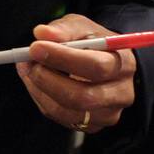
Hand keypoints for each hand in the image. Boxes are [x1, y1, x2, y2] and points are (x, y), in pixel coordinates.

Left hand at [15, 14, 135, 133]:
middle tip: (29, 61)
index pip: (96, 66)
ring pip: (67, 111)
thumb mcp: (83, 27)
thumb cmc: (93, 43)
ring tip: (29, 69)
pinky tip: (36, 82)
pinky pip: (60, 118)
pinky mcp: (93, 126)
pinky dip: (41, 99)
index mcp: (124, 63)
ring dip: (40, 89)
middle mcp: (121, 93)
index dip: (64, 58)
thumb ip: (64, 28)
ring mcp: (108, 114)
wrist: (105, 64)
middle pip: (83, 96)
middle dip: (48, 78)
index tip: (36, 47)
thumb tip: (42, 33)